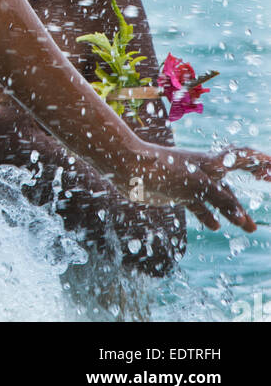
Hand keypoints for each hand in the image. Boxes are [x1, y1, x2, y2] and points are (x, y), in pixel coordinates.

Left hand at [117, 141, 270, 231]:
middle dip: (252, 179)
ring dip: (234, 210)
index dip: (260, 161)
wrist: (130, 169)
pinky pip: (198, 205)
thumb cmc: (163, 170)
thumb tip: (242, 219)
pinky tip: (215, 226)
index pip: (242, 157)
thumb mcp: (196, 185)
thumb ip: (220, 201)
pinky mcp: (178, 192)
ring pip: (218, 196)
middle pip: (234, 174)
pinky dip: (208, 215)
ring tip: (248, 227)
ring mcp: (191, 181)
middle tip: (269, 183)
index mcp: (212, 162)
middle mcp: (204, 170)